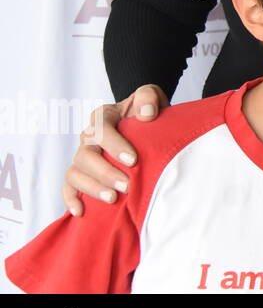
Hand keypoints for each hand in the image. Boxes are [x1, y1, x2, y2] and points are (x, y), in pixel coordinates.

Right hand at [62, 84, 168, 215]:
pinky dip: (71, 199)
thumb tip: (146, 114)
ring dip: (92, 188)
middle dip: (105, 172)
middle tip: (127, 186)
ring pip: (75, 173)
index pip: (101, 130)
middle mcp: (88, 137)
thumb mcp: (150, 96)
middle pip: (85, 156)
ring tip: (113, 199)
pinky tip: (81, 211)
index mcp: (102, 117)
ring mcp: (82, 156)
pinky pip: (68, 187)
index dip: (114, 146)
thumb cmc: (146, 111)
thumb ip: (148, 97)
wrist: (143, 123)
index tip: (133, 160)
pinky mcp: (81, 174)